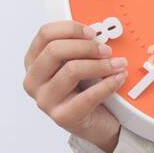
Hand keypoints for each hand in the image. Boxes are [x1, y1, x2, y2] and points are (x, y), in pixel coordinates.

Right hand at [23, 21, 128, 151]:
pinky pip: (89, 95)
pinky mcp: (62, 116)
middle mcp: (33, 81)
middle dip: (87, 47)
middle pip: (55, 50)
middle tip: (107, 50)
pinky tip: (119, 77)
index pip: (45, 34)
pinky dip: (108, 84)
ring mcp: (45, 100)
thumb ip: (79, 48)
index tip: (92, 32)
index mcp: (34, 62)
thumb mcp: (77, 63)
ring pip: (72, 70)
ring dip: (101, 65)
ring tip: (118, 64)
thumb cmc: (86, 89)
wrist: (96, 124)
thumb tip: (98, 33)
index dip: (71, 28)